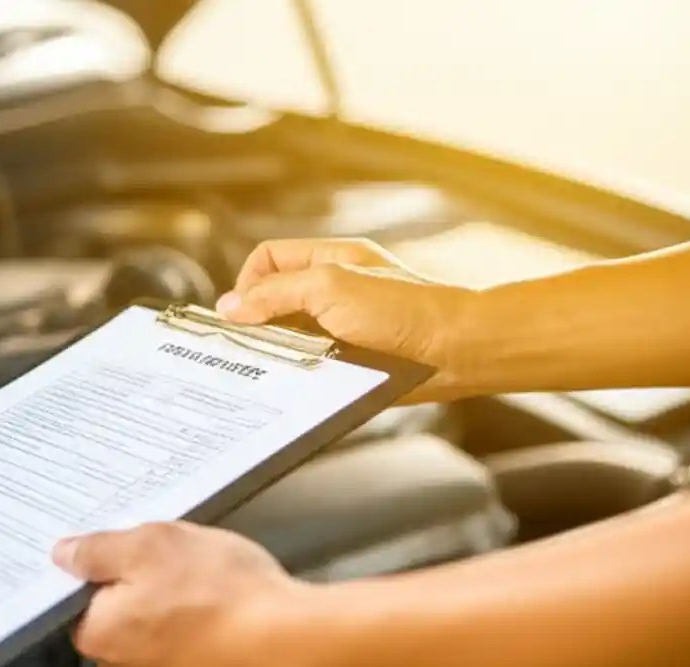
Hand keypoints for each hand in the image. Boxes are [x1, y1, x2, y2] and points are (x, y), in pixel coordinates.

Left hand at [52, 522, 309, 666]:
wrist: (294, 646)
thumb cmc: (221, 596)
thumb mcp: (150, 544)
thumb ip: (98, 549)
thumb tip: (66, 555)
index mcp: (98, 636)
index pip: (77, 596)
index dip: (101, 563)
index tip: (124, 543)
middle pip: (118, 610)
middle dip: (141, 579)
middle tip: (174, 552)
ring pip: (158, 624)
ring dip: (177, 598)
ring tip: (210, 574)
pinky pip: (192, 640)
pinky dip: (206, 618)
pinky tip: (229, 598)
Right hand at [217, 238, 480, 401]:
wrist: (458, 351)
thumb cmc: (405, 311)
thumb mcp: (330, 290)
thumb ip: (276, 295)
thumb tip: (231, 307)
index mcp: (328, 260)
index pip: (268, 259)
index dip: (248, 284)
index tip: (241, 316)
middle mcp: (333, 290)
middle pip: (274, 300)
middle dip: (259, 323)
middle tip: (250, 346)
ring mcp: (342, 326)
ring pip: (290, 338)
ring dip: (280, 353)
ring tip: (279, 366)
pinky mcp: (352, 360)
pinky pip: (311, 366)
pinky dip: (300, 375)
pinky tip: (300, 383)